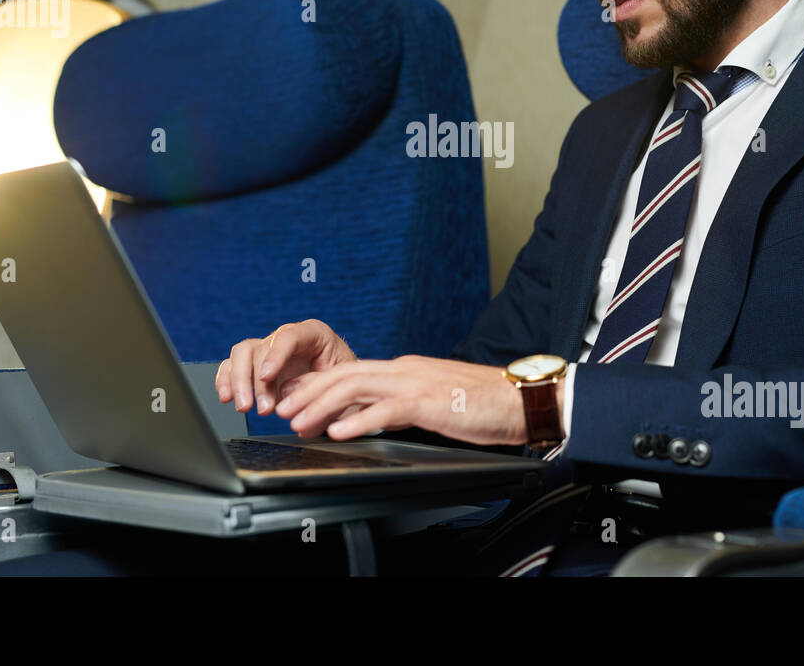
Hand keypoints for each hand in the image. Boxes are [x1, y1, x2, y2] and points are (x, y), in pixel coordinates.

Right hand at [216, 319, 356, 417]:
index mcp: (314, 334)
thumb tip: (292, 396)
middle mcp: (287, 338)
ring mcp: (269, 351)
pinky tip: (227, 398)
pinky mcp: (255, 366)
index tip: (266, 376)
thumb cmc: (344, 382)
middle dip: (257, 380)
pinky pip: (232, 366)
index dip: (275, 355)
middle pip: (261, 347)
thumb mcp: (340, 383)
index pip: (289, 336)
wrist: (340, 390)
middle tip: (262, 408)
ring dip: (239, 381)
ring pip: (242, 354)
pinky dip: (226, 380)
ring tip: (245, 407)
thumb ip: (318, 385)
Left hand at [272, 354, 534, 446]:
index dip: (318, 385)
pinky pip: (386, 409)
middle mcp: (405, 369)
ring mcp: (416, 383)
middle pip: (345, 375)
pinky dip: (359, 420)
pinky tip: (340, 433)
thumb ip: (402, 406)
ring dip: (323, 406)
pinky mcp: (429, 402)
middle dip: (309, 394)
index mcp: (405, 369)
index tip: (294, 399)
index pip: (351, 371)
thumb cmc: (482, 404)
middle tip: (284, 413)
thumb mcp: (433, 402)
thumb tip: (373, 418)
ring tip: (300, 423)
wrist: (519, 399)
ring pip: (356, 387)